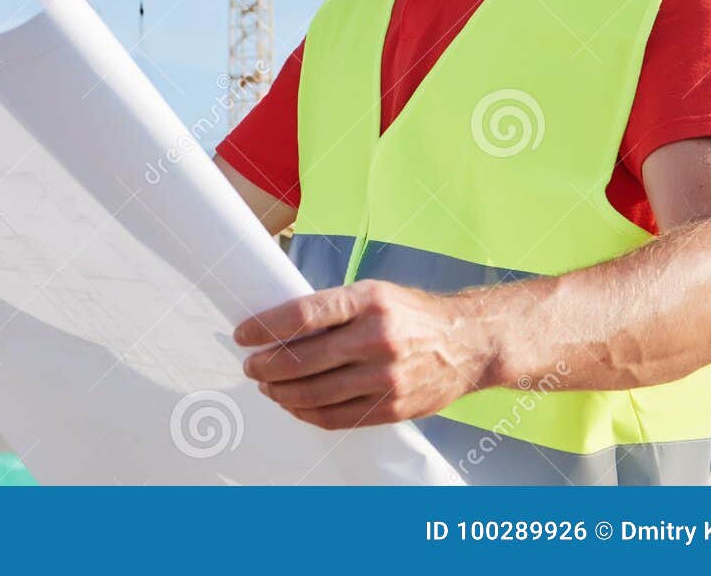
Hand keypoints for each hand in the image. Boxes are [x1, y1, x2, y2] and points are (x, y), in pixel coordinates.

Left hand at [233, 279, 491, 429]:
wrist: (469, 343)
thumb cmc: (412, 315)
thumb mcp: (374, 294)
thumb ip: (332, 309)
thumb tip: (277, 325)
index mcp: (367, 301)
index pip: (301, 315)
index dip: (264, 327)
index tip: (242, 335)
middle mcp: (375, 338)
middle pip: (303, 359)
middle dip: (265, 366)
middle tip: (250, 366)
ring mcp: (385, 377)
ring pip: (315, 393)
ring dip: (280, 392)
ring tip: (266, 386)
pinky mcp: (392, 407)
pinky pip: (336, 417)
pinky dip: (306, 412)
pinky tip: (293, 404)